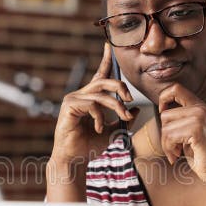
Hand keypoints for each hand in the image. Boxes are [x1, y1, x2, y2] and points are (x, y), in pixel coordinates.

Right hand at [50, 44, 140, 164]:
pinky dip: (99, 116)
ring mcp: (72, 99)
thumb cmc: (89, 147)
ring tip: (123, 119)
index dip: (105, 61)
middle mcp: (80, 95)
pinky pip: (91, 104)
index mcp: (89, 98)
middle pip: (104, 81)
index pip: (99, 76)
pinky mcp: (69, 106)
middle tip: (130, 100)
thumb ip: (123, 120)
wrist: (74, 160)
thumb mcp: (113, 132)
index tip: (108, 46)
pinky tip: (98, 128)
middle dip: (121, 87)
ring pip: (101, 94)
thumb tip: (136, 109)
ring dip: (116, 106)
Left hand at [157, 83, 205, 185]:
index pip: (176, 88)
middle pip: (165, 115)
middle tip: (174, 147)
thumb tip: (161, 111)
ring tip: (177, 152)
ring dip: (166, 144)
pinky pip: (170, 137)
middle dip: (164, 135)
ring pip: (165, 128)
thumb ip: (180, 118)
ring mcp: (200, 118)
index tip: (163, 113)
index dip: (163, 98)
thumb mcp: (191, 131)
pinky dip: (170, 149)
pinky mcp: (197, 131)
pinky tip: (178, 155)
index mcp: (200, 106)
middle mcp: (201, 109)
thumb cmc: (203, 154)